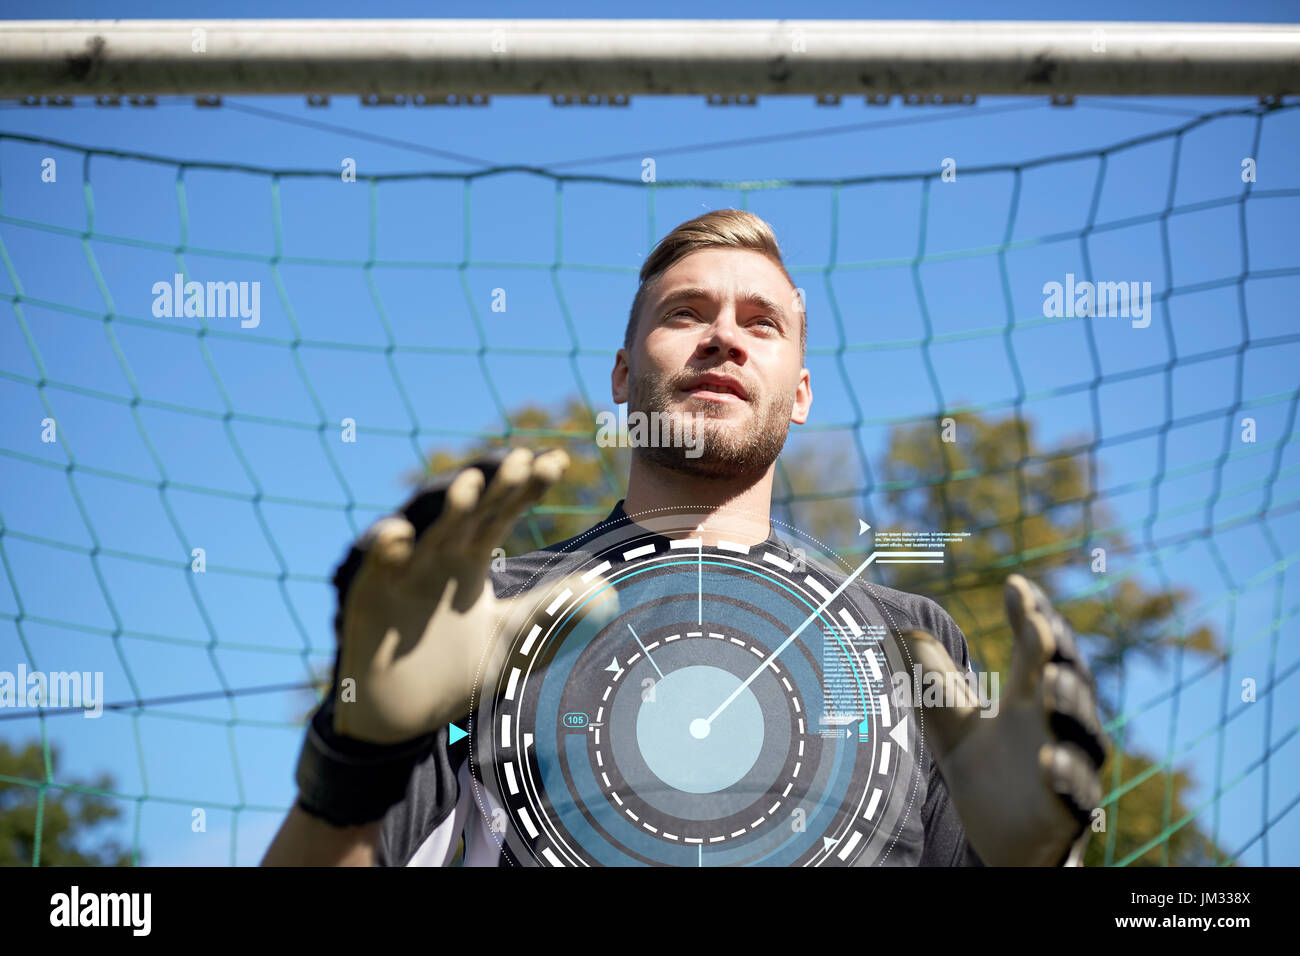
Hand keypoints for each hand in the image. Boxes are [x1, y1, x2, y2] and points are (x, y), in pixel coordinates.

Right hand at [332, 447, 616, 744]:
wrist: (405, 716)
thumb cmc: (455, 669)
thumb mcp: (512, 637)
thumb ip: (552, 609)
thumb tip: (609, 592)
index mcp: (470, 559)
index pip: (503, 513)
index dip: (527, 488)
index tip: (557, 461)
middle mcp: (439, 558)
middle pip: (471, 514)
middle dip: (495, 488)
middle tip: (523, 459)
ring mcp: (405, 576)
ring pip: (428, 535)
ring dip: (447, 511)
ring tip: (470, 484)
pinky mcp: (371, 601)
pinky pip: (375, 572)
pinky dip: (385, 551)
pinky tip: (401, 535)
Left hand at [898, 574, 1107, 865]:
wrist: (996, 839)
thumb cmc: (984, 771)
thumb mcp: (949, 720)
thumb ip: (931, 679)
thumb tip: (897, 631)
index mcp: (1033, 698)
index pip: (1040, 648)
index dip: (1032, 615)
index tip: (1015, 585)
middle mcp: (1058, 728)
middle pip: (1072, 682)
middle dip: (1059, 652)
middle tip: (1038, 626)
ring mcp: (1070, 770)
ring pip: (1085, 737)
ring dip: (1071, 705)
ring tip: (1049, 680)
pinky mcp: (1070, 815)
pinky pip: (1080, 796)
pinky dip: (1068, 777)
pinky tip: (1049, 758)